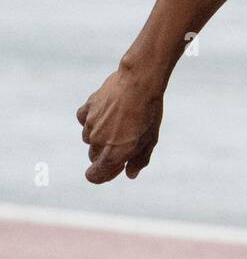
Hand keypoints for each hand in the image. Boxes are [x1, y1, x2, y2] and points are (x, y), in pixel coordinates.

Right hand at [76, 67, 163, 182]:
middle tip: (127, 139)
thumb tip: (130, 174)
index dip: (106, 174)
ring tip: (121, 121)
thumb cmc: (149, 112)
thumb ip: (139, 160)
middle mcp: (97, 141)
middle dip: (107, 153)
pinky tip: (107, 111)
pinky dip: (92, 119)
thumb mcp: (150, 140)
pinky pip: (84, 120)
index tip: (119, 164)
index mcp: (112, 153)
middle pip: (94, 157)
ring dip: (100, 135)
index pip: (93, 176)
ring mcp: (90, 124)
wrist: (140, 81)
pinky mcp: (87, 108)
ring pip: (89, 138)